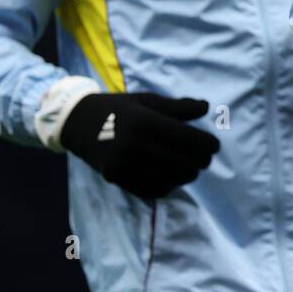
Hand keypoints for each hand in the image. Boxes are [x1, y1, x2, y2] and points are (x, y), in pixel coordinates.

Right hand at [60, 93, 219, 200]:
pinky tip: (172, 178)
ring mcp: (123, 165)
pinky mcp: (116, 179)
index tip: (215, 146)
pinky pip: (149, 190)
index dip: (207, 145)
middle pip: (181, 162)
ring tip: (192, 169)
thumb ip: (178, 107)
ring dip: (185, 176)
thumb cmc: (118, 108)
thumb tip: (206, 107)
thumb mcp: (147, 101)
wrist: (77, 122)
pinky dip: (166, 187)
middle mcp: (134, 145)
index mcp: (145, 122)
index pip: (188, 139)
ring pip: (168, 179)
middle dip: (200, 162)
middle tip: (205, 158)